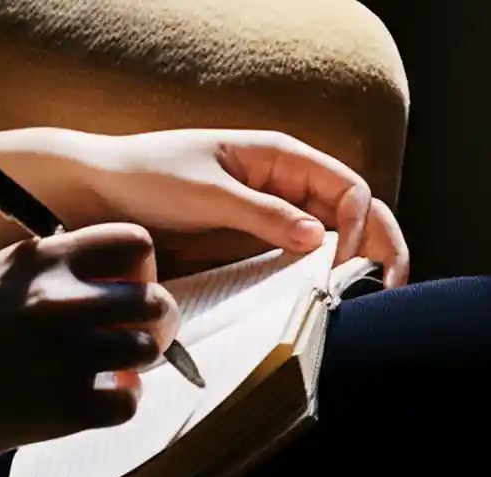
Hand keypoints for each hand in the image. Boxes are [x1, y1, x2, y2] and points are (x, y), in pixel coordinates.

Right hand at [0, 223, 177, 467]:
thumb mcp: (0, 276)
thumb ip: (57, 270)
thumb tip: (120, 281)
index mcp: (44, 259)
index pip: (136, 243)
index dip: (141, 270)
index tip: (123, 290)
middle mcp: (61, 300)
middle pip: (156, 300)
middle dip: (152, 322)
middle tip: (131, 339)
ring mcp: (66, 354)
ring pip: (150, 350)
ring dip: (137, 364)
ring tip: (109, 371)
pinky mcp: (65, 406)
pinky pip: (130, 401)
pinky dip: (120, 403)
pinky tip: (94, 401)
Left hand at [82, 129, 409, 286]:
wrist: (98, 193)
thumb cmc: (147, 177)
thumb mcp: (207, 191)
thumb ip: (262, 212)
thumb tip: (317, 239)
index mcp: (283, 158)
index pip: (349, 189)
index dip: (358, 226)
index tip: (341, 265)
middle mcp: (291, 185)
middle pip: (359, 215)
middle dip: (382, 249)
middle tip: (392, 291)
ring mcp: (280, 217)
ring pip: (341, 242)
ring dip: (363, 268)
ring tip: (374, 304)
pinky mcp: (262, 246)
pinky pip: (307, 263)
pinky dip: (327, 282)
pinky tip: (334, 305)